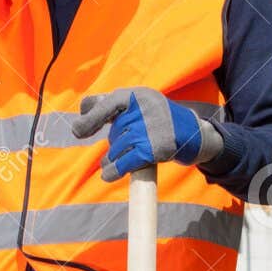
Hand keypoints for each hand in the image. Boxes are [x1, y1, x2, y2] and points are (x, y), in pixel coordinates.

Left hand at [72, 88, 224, 182]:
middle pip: (114, 132)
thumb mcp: (139, 105)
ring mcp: (150, 129)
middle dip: (113, 144)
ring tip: (112, 164)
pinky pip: (125, 162)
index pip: (108, 103)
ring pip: (117, 148)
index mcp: (137, 95)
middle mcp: (144, 108)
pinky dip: (115, 170)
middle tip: (116, 151)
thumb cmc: (160, 119)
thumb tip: (83, 108)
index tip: (77, 131)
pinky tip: (108, 174)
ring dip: (111, 160)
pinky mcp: (155, 148)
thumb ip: (111, 104)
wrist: (194, 135)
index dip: (91, 117)